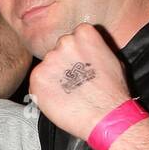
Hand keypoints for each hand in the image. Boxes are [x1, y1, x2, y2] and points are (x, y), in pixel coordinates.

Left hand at [28, 23, 134, 140]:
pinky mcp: (37, 77)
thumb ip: (94, 49)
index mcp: (84, 33)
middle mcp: (65, 42)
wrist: (105, 116)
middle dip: (63, 65)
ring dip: (52, 78)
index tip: (80, 65)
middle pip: (58, 50)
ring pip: (47, 66)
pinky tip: (58, 99)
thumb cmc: (112, 92)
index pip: (73, 37)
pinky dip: (43, 91)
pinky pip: (36, 82)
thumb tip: (86, 51)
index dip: (75, 55)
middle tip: (74, 82)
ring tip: (68, 93)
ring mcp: (50, 59)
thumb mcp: (112, 60)